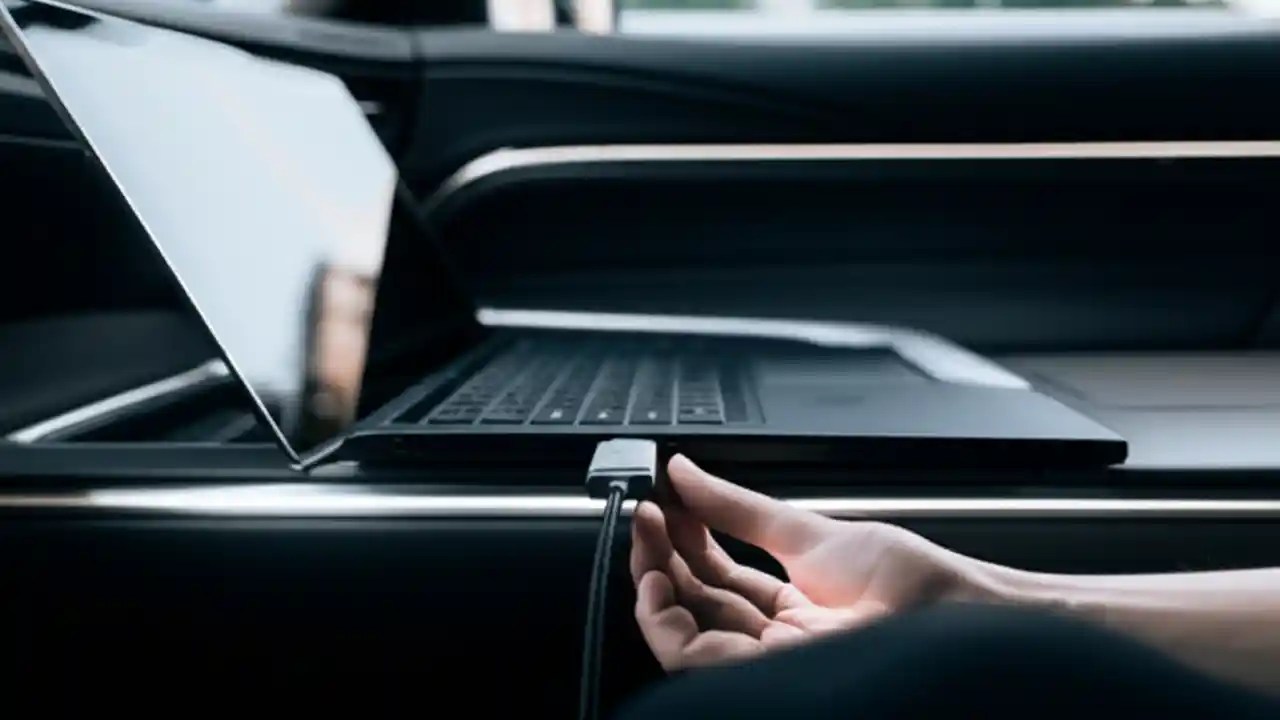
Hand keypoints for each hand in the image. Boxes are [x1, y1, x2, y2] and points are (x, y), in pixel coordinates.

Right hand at [630, 454, 1009, 670]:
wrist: (953, 612)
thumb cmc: (909, 580)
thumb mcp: (806, 531)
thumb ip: (738, 508)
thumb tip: (686, 472)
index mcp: (787, 605)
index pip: (714, 575)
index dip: (680, 540)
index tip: (658, 504)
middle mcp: (773, 639)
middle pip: (695, 602)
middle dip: (660, 556)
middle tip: (643, 516)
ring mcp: (769, 661)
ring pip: (686, 631)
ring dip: (655, 584)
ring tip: (647, 542)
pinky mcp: (764, 676)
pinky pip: (694, 657)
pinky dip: (667, 620)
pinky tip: (660, 580)